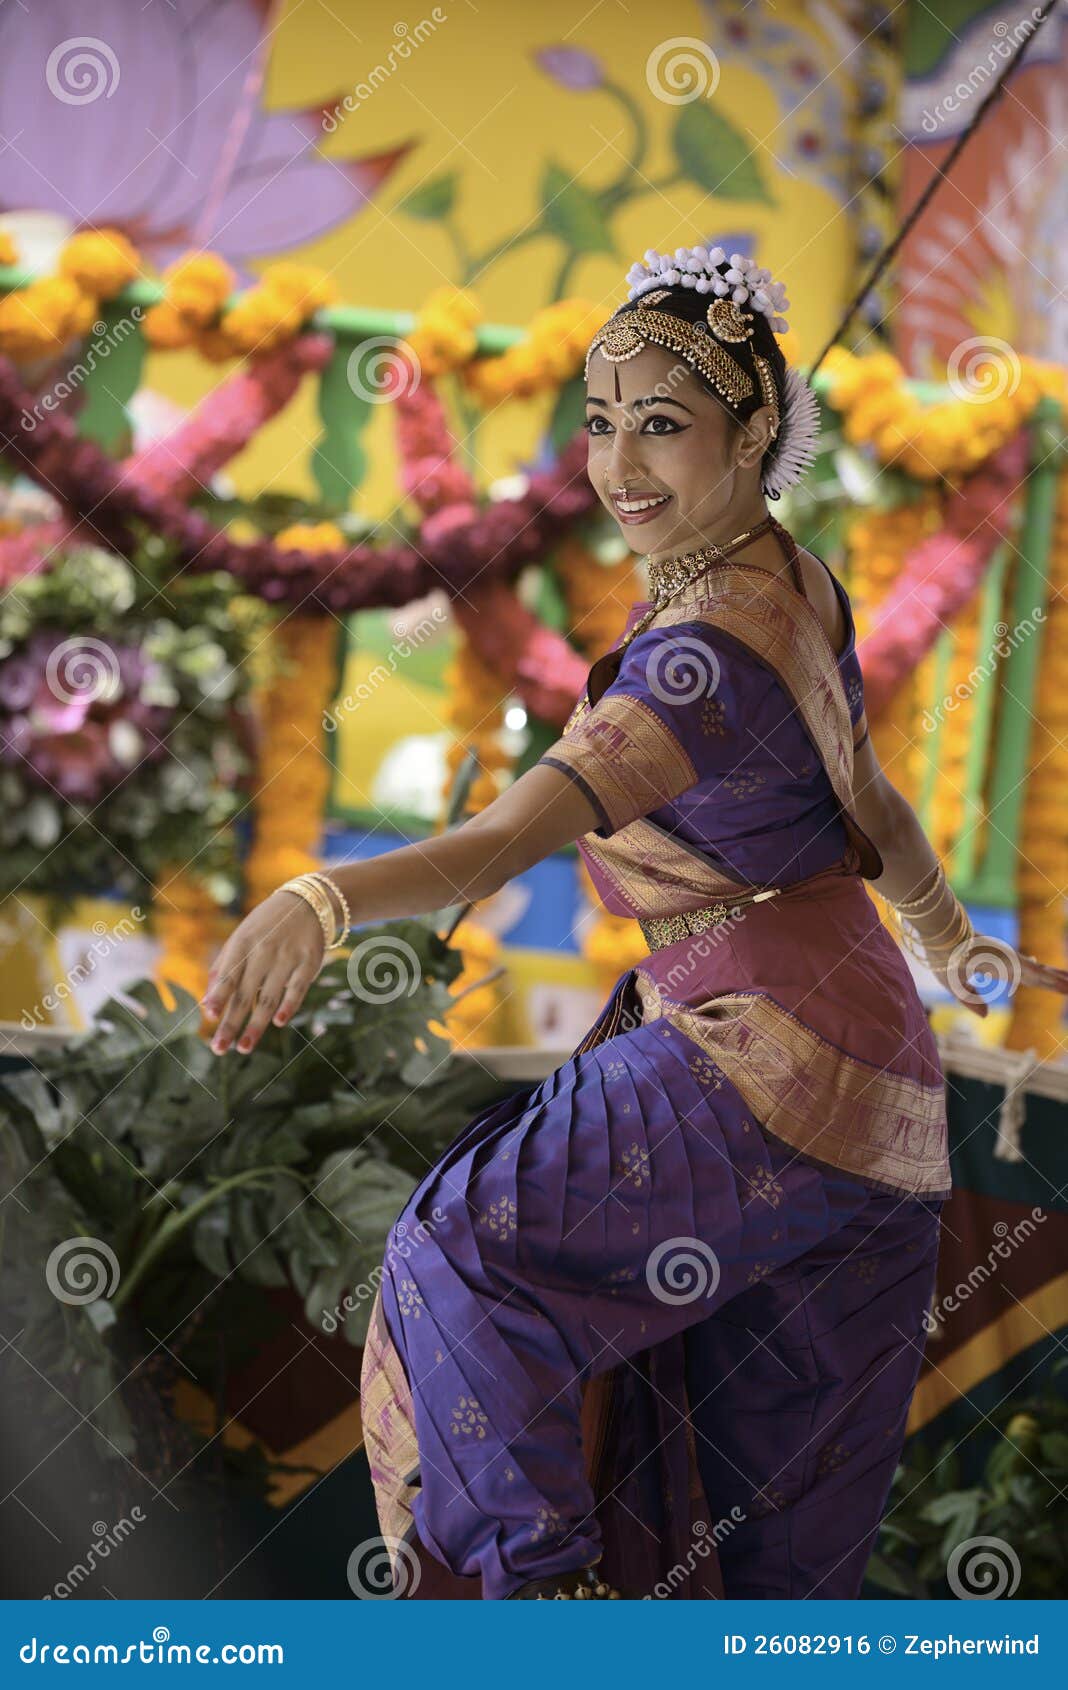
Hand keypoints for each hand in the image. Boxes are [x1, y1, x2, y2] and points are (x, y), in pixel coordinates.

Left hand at [200, 890, 326, 1054]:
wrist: (308, 902)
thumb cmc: (266, 927)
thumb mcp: (241, 939)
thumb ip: (223, 970)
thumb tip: (206, 1005)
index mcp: (242, 944)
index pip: (227, 975)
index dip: (219, 995)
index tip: (210, 1016)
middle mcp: (263, 951)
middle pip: (245, 994)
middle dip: (231, 1023)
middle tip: (219, 1049)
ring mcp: (287, 957)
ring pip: (269, 997)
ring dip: (256, 1025)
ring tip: (243, 1048)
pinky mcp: (309, 962)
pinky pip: (297, 988)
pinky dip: (288, 1005)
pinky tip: (279, 1022)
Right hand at [928, 933, 1067, 1018]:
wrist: (942, 940)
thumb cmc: (945, 959)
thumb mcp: (956, 987)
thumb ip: (971, 1001)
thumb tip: (987, 1016)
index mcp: (996, 969)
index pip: (1023, 977)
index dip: (1038, 980)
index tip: (1051, 982)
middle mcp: (1008, 965)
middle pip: (1038, 977)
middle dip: (1055, 983)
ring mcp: (1012, 962)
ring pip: (1043, 975)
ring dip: (1060, 981)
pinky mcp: (1014, 961)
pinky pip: (1039, 972)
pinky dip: (1053, 979)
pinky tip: (1066, 984)